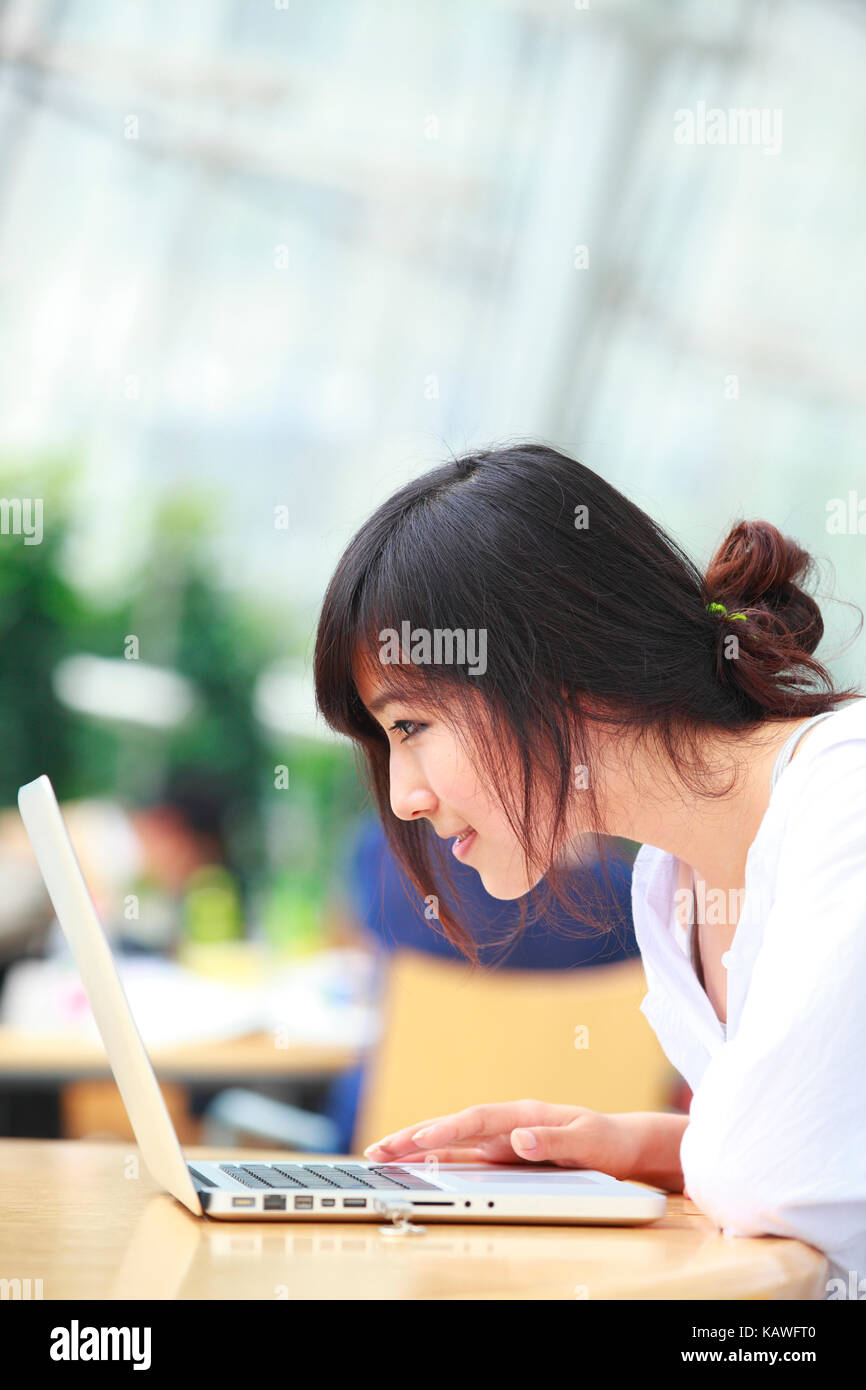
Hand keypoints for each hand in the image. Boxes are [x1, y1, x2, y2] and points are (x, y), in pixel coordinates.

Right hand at [363, 1099, 637, 1177]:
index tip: (420, 1138)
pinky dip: (437, 1158)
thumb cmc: (608, 1141)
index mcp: (525, 1114)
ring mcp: (504, 1139)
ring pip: (453, 1141)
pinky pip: (464, 1156)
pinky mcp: (505, 1155)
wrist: (623, 1146)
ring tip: (383, 1155)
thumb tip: (518, 1140)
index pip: (478, 1119)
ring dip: (418, 1146)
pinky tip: (416, 1165)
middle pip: (455, 1126)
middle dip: (415, 1135)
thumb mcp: (589, 1142)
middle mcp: (509, 1124)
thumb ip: (553, 1142)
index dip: (447, 1128)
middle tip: (378, 1149)